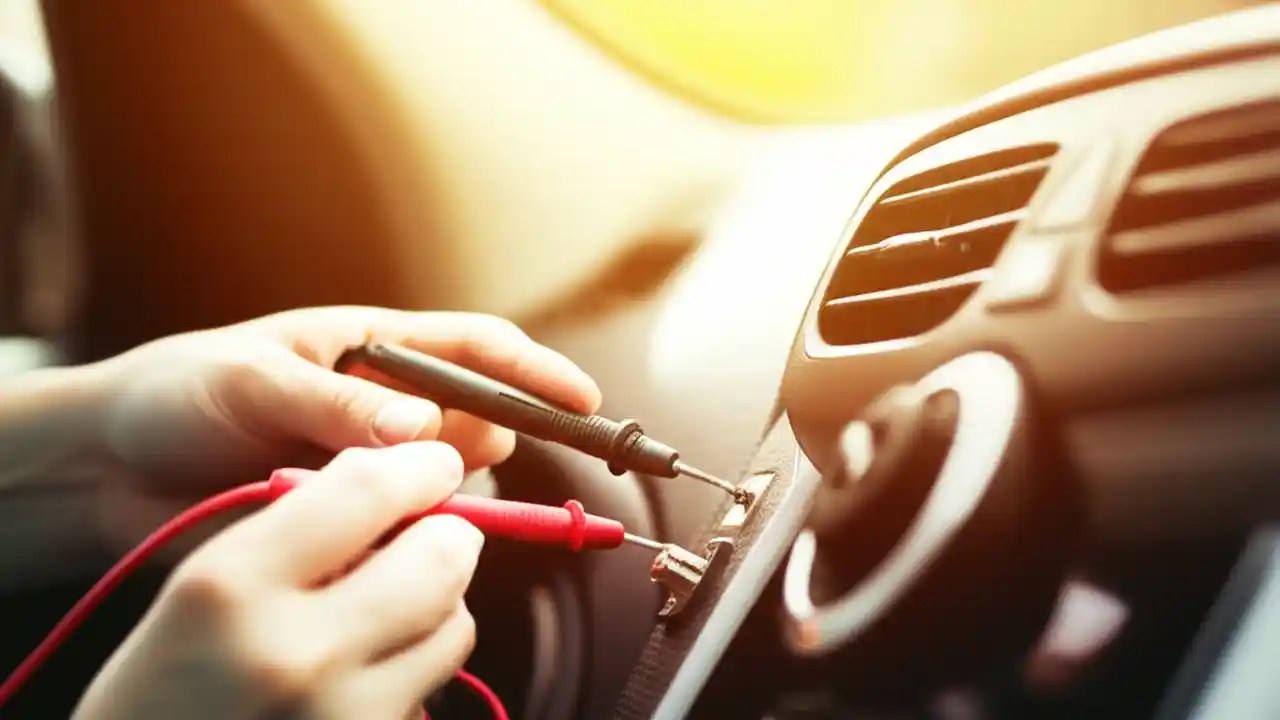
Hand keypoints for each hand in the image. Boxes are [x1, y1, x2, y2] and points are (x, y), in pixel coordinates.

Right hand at [75, 442, 482, 719]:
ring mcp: (342, 717)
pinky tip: (373, 668)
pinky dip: (418, 668)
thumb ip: (292, 532)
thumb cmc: (149, 691)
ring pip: (455, 626)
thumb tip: (401, 489)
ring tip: (392, 606)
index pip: (369, 490)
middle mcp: (296, 653)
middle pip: (441, 557)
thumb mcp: (195, 591)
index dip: (419, 467)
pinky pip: (432, 690)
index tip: (433, 464)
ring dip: (438, 605)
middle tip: (430, 535)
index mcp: (231, 586)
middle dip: (446, 535)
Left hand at [90, 306, 599, 544]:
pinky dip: (405, 533)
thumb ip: (336, 403)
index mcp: (370, 347)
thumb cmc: (175, 394)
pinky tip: (372, 532)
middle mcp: (384, 405)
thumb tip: (423, 426)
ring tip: (395, 497)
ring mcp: (368, 462)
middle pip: (478, 418)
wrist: (105, 466)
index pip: (475, 348)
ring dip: (440, 493)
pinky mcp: (348, 514)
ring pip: (448, 481)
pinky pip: (404, 527)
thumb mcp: (251, 380)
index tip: (582, 403)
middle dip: (491, 441)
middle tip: (467, 468)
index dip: (534, 372)